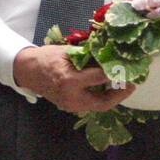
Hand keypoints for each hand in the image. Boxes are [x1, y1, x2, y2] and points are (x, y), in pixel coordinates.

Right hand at [12, 45, 135, 113]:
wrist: (27, 70)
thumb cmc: (46, 57)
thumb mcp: (68, 51)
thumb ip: (88, 55)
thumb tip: (109, 54)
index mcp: (70, 80)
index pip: (99, 78)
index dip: (115, 72)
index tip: (126, 67)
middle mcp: (71, 96)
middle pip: (102, 102)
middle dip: (119, 95)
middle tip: (131, 85)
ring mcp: (70, 105)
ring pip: (97, 106)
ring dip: (111, 97)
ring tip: (123, 86)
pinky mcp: (69, 107)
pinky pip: (89, 104)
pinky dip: (100, 97)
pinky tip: (108, 88)